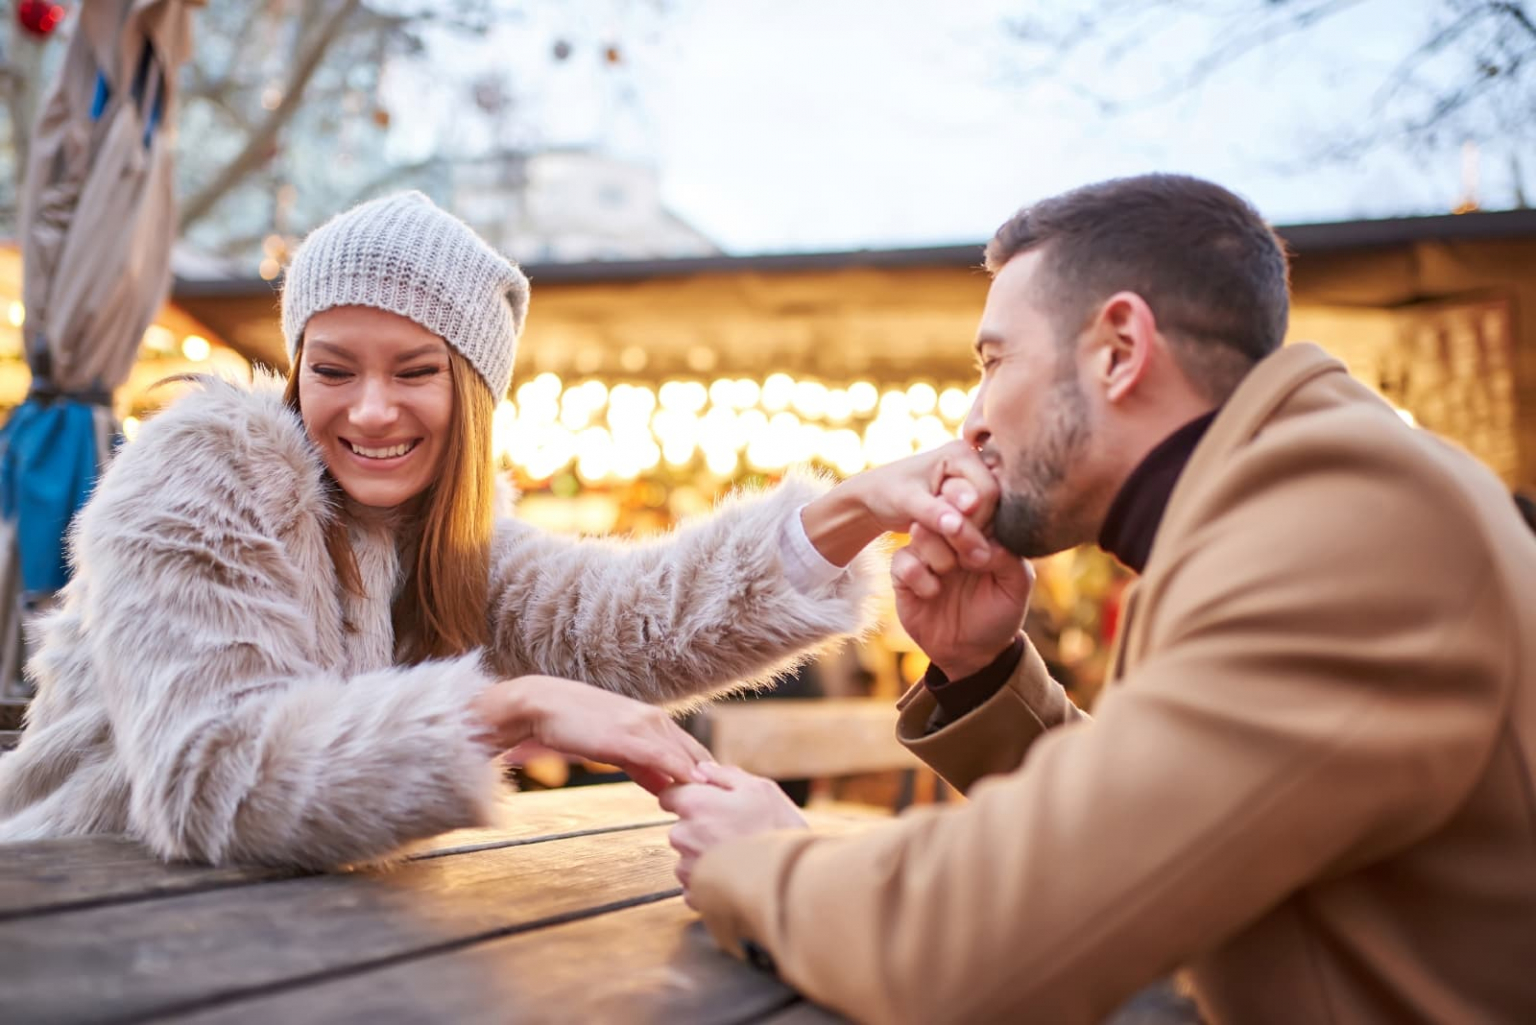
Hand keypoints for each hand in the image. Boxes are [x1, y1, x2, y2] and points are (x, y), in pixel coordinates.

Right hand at [471, 675, 714, 794]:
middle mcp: (655, 721)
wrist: (542, 706)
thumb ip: (644, 768)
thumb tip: (668, 787)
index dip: (710, 775)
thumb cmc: (575, 727)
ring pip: (685, 756)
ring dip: (703, 780)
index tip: (725, 798)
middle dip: (715, 780)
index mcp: (653, 723)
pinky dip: (681, 772)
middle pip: (697, 754)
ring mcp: (643, 726)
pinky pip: (663, 757)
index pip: (693, 751)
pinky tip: (693, 787)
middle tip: (732, 806)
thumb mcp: (617, 749)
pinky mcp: (629, 736)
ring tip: (720, 804)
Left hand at [661, 763, 807, 900]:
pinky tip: (735, 872)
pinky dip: (711, 877)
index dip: (687, 795)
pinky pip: (695, 881)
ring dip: (704, 853)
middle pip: (680, 826)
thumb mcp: (759, 788)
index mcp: (694, 804)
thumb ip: (723, 775)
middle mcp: (682, 836)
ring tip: (738, 854)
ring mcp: (687, 867)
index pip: (669, 795)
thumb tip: (702, 769)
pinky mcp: (695, 894)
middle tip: (733, 829)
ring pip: (687, 854)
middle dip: (699, 826)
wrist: (792, 877)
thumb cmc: (777, 827)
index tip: (706, 801)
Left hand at [801, 440, 998, 567]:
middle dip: (974, 528)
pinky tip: (952, 543)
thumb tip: (957, 525)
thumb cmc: (887, 494)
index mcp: (960, 452)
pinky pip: (985, 520)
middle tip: (947, 543)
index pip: (988, 492)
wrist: (875, 497)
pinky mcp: (974, 497)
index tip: (947, 535)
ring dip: (974, 534)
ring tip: (947, 543)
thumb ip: (933, 513)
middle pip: (995, 503)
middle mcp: (974, 461)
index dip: (974, 520)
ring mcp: (975, 479)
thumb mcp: (907, 502)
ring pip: (993, 515)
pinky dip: (971, 534)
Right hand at [892, 524, 1033, 679]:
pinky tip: (933, 593)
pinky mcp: (904, 576)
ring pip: (920, 531)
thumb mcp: (1016, 587)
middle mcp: (950, 539)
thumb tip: (986, 538)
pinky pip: (902, 561)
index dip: (977, 512)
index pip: (974, 505)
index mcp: (979, 534)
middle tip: (970, 558)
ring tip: (950, 573)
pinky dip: (919, 576)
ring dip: (937, 553)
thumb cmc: (998, 616)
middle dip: (956, 530)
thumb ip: (1010, 557)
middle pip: (943, 511)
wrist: (971, 654)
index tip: (984, 533)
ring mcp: (926, 555)